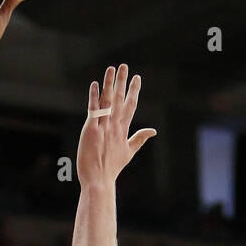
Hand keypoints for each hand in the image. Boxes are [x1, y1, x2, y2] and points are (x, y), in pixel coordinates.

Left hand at [76, 63, 155, 186]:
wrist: (99, 180)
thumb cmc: (111, 168)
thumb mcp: (129, 152)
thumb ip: (140, 138)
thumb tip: (153, 130)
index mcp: (123, 130)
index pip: (130, 106)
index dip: (133, 91)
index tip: (137, 78)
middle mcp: (115, 125)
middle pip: (120, 99)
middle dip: (122, 82)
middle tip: (124, 66)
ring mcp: (104, 127)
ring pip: (108, 101)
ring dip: (110, 84)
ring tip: (112, 69)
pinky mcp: (92, 129)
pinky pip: (94, 109)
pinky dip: (94, 96)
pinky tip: (95, 84)